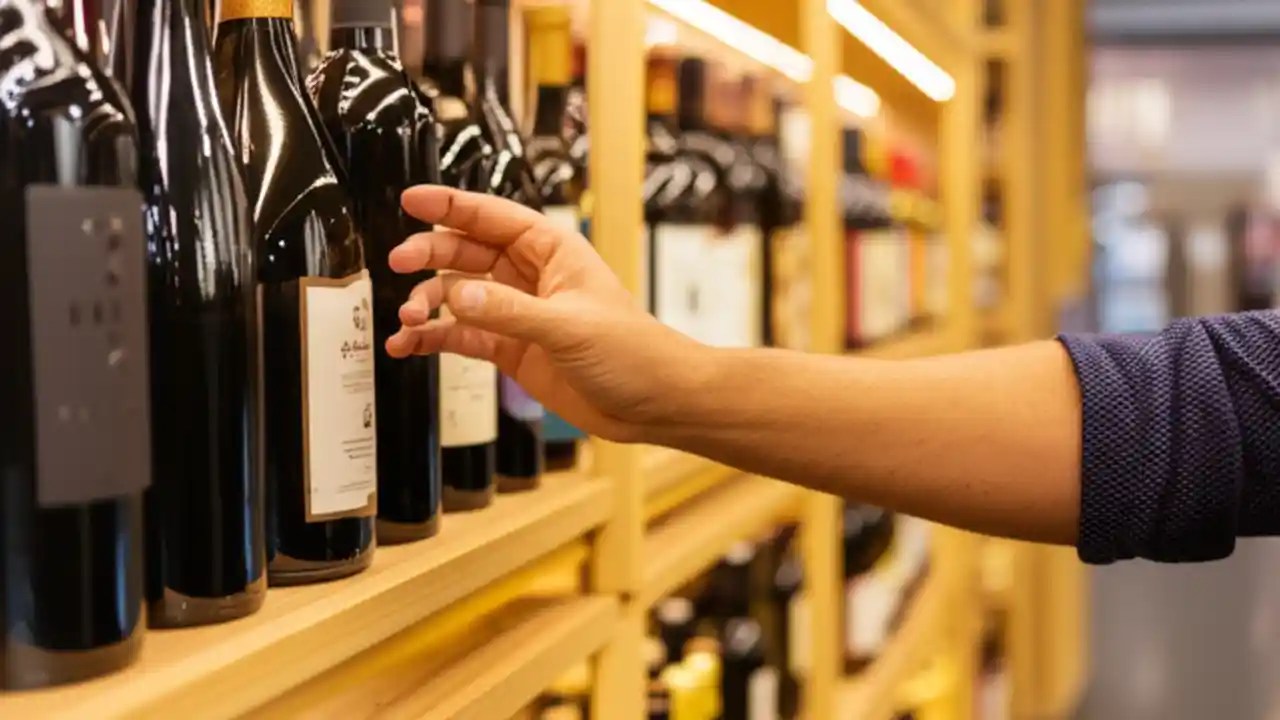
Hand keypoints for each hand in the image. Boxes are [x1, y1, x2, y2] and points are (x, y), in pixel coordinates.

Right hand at [387, 185, 709, 441]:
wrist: (655, 404)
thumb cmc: (634, 352)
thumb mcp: (570, 326)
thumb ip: (509, 311)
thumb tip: (456, 296)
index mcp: (552, 251)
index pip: (492, 217)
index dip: (450, 205)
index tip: (411, 200)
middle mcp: (531, 277)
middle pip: (466, 252)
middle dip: (429, 255)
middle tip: (398, 263)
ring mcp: (518, 314)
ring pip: (458, 295)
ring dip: (428, 303)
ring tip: (408, 320)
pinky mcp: (512, 350)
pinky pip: (462, 336)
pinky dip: (434, 339)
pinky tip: (409, 346)